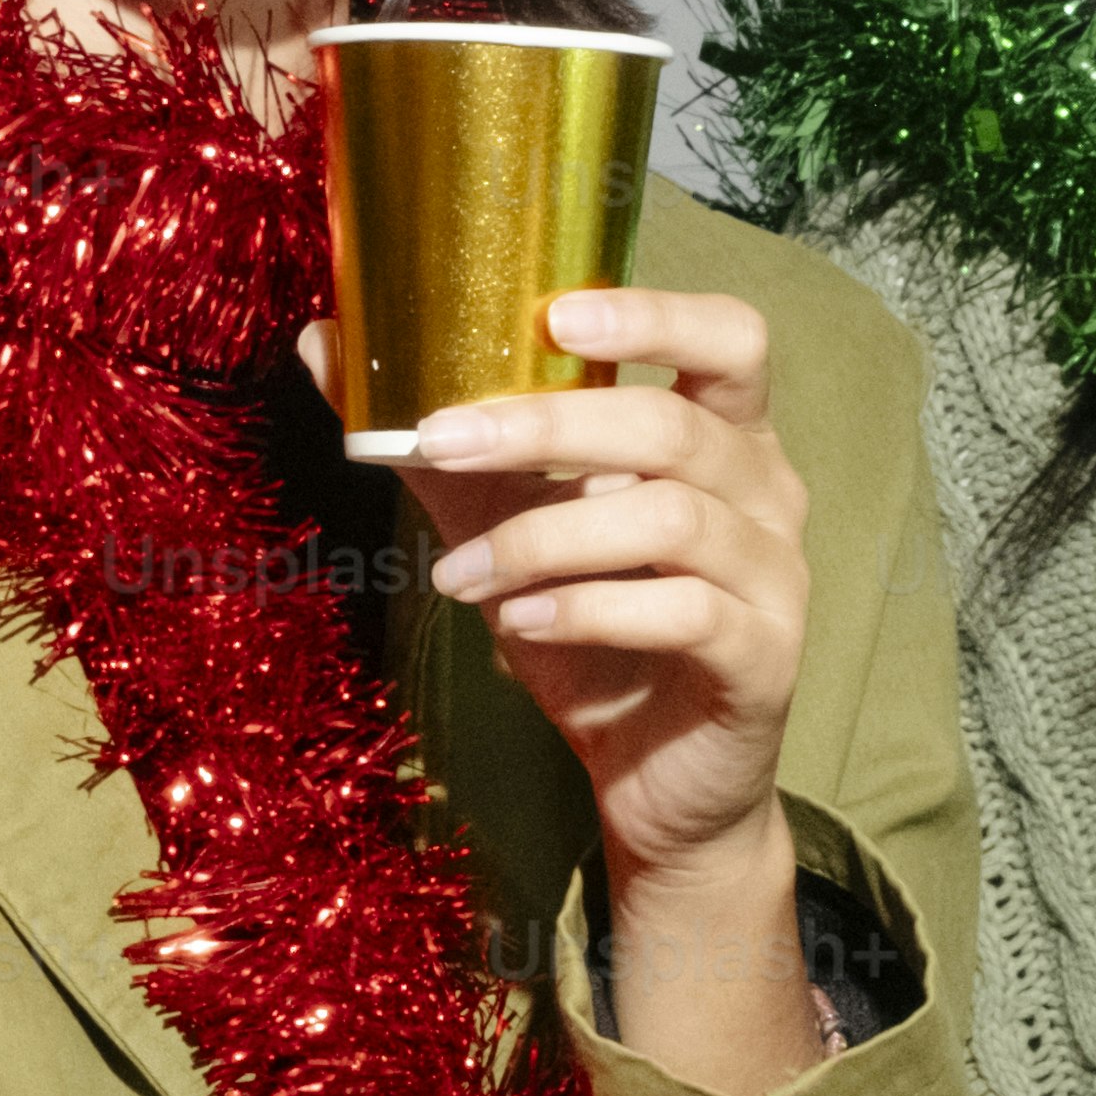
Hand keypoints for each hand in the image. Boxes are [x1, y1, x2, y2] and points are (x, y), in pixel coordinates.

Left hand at [363, 285, 821, 1095]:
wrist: (656, 782)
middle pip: (672, 424)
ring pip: (672, 517)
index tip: (551, 318)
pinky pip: (683, 611)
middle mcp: (766, 491)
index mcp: (725, 435)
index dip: (653, 314)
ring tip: (456, 577)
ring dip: (542, 537)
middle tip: (437, 443)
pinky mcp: (765, 657)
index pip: (730, 337)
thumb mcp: (505, 524)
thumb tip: (321, 345)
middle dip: (545, 427)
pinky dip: (589, 608)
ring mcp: (775, 575)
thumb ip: (440, 445)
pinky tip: (520, 623)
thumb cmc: (591, 634)